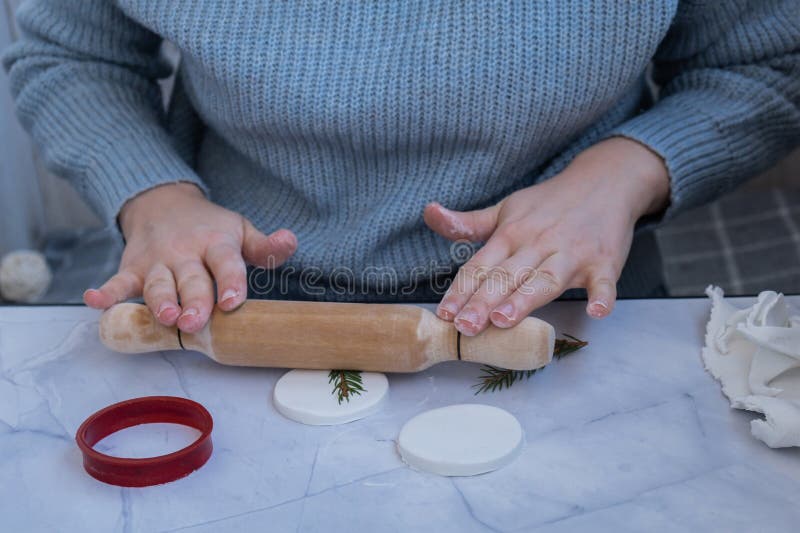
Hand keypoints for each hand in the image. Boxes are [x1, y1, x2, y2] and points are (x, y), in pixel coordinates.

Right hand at [83, 182, 296, 332]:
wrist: (164, 202)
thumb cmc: (211, 227)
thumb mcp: (240, 230)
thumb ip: (265, 246)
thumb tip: (291, 241)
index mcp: (216, 243)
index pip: (226, 263)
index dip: (230, 283)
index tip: (233, 303)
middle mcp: (186, 252)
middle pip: (191, 279)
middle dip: (193, 301)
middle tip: (195, 322)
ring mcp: (157, 261)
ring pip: (157, 284)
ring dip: (159, 300)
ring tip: (166, 318)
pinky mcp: (133, 267)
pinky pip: (118, 280)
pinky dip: (106, 292)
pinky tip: (95, 301)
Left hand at [424, 137, 668, 335]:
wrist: (606, 180)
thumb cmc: (549, 204)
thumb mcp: (506, 209)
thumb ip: (468, 223)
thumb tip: (429, 213)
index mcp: (511, 234)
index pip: (480, 266)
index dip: (461, 290)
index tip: (444, 314)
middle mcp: (538, 243)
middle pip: (507, 276)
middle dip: (484, 302)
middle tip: (465, 327)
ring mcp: (572, 253)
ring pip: (545, 279)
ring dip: (525, 299)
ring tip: (504, 320)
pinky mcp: (605, 262)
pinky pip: (604, 282)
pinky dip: (603, 296)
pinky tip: (596, 311)